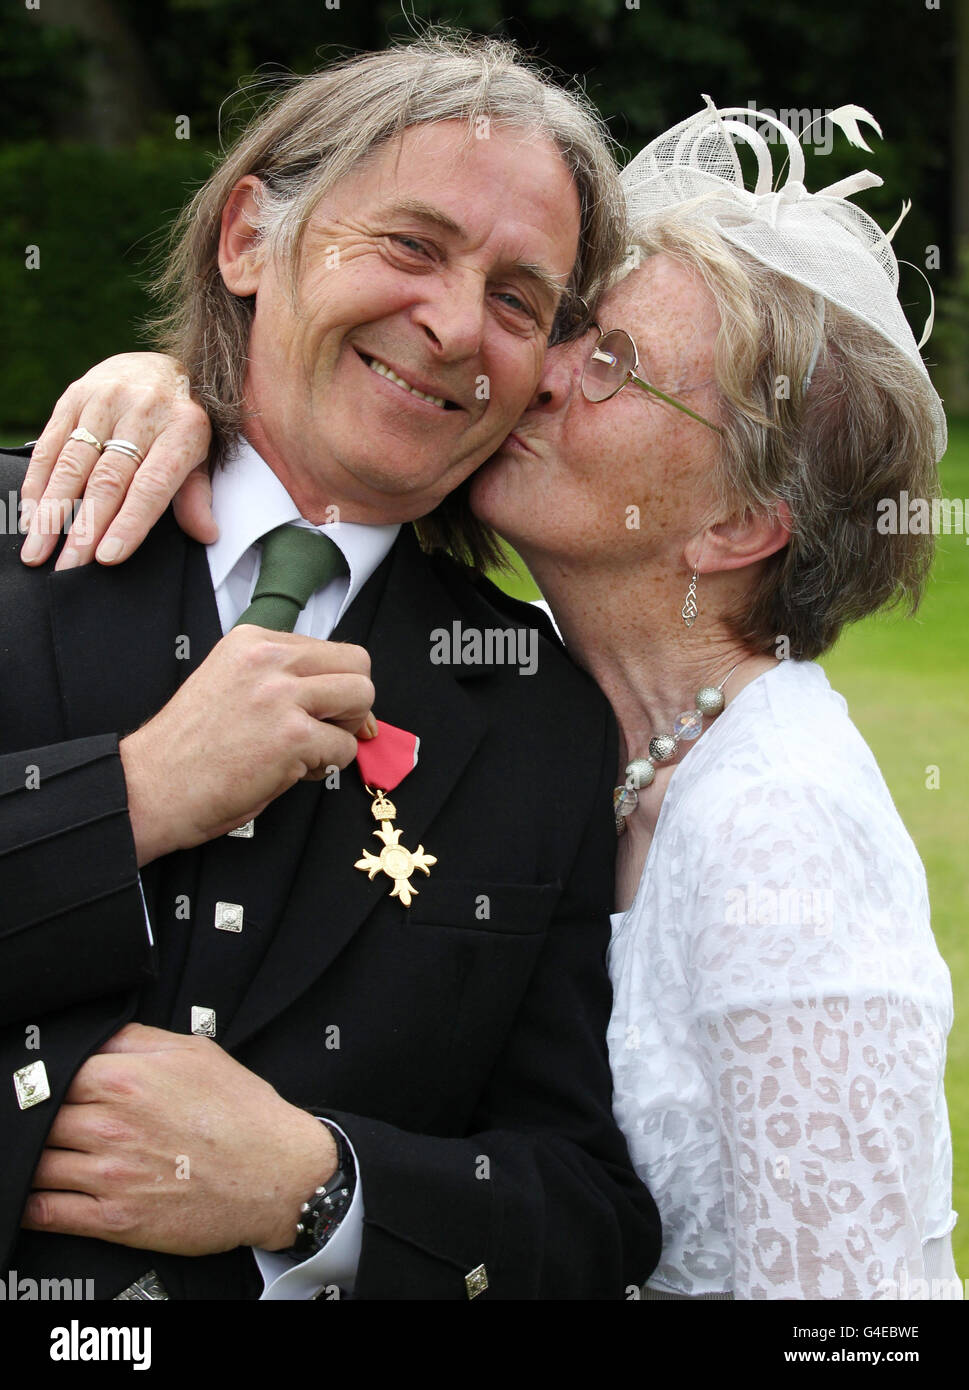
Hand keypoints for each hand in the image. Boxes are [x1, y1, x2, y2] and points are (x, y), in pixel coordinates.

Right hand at [20, 352, 214, 571]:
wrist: (165, 366)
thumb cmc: (184, 425)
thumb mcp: (204, 456)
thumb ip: (197, 495)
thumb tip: (206, 534)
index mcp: (183, 428)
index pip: (152, 485)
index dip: (129, 523)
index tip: (108, 557)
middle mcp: (143, 410)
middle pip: (108, 479)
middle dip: (85, 528)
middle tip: (68, 568)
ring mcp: (105, 399)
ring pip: (72, 463)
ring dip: (51, 511)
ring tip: (38, 550)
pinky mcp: (74, 395)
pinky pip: (50, 443)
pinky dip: (38, 482)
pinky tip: (31, 515)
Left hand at [22, 1024, 337, 1255]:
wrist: (278, 1174)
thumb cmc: (243, 1113)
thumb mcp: (195, 1053)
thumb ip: (137, 1040)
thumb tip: (98, 1036)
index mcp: (126, 1081)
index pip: (54, 1075)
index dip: (48, 1081)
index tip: (48, 1088)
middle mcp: (111, 1127)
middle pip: (39, 1120)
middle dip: (39, 1120)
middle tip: (47, 1122)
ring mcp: (110, 1176)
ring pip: (37, 1165)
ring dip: (32, 1159)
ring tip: (41, 1154)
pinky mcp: (115, 1219)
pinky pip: (49, 1213)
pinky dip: (30, 1204)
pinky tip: (34, 1193)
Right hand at [121, 628, 374, 864]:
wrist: (149, 786)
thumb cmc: (187, 748)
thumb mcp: (231, 685)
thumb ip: (279, 678)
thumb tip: (339, 692)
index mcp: (251, 642)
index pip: (329, 648)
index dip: (335, 684)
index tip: (324, 710)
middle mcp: (268, 659)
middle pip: (357, 664)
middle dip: (352, 702)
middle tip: (326, 729)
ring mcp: (281, 695)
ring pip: (362, 697)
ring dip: (345, 730)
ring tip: (311, 749)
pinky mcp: (292, 736)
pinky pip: (345, 747)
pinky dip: (329, 766)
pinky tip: (292, 771)